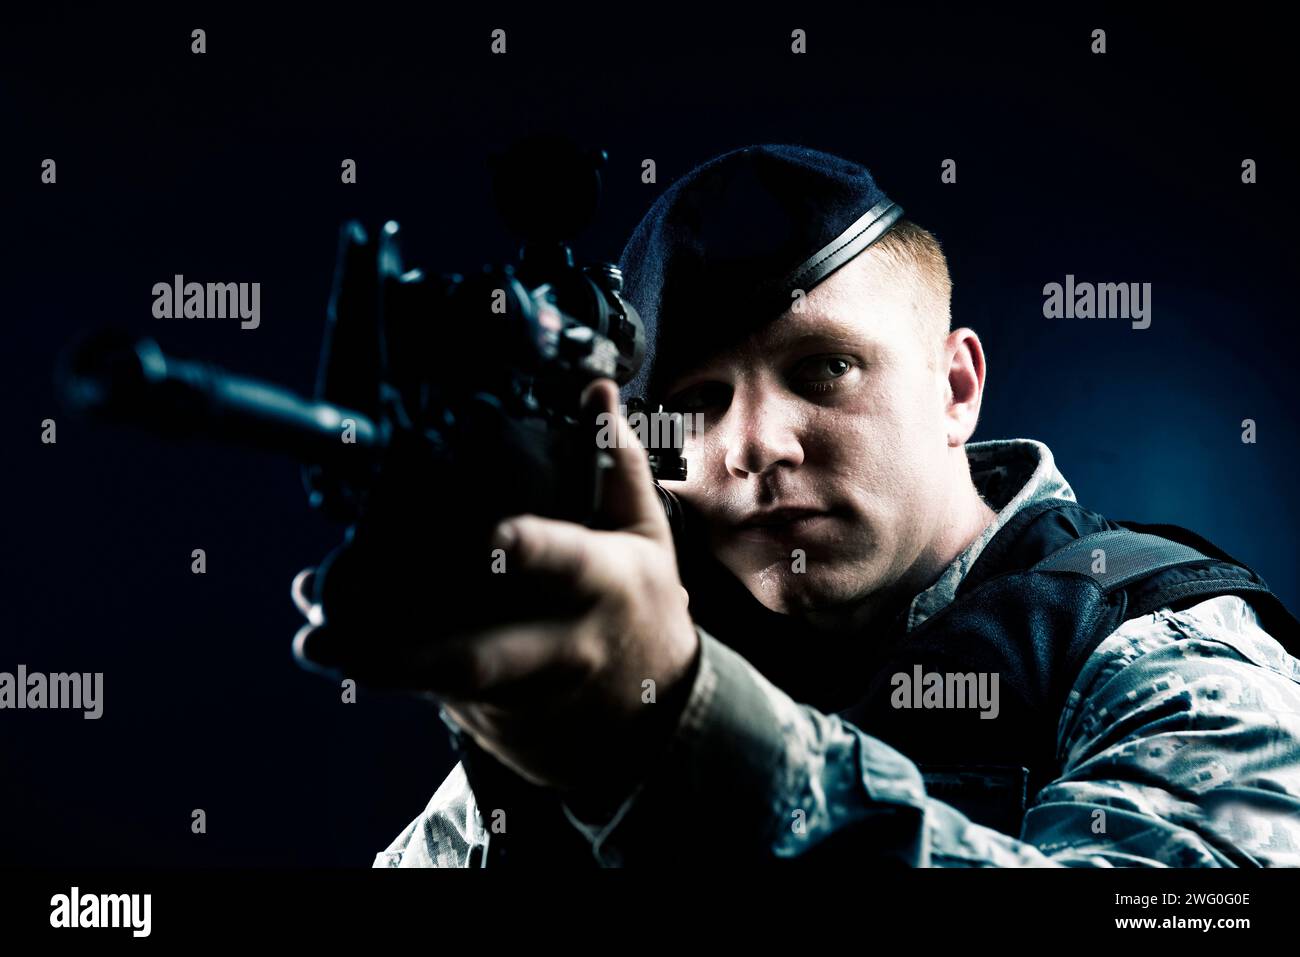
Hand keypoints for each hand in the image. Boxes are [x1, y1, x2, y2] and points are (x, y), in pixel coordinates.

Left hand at [290, 378, 700, 793]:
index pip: (569, 564)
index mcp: (603, 587)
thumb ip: (616, 464)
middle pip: (482, 657)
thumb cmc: (642, 605)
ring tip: (314, 641)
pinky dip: (381, 665)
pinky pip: (432, 690)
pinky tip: (331, 646)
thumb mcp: (645, 536)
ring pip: (442, 682)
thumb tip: (596, 388)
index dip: (534, 550)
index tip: (495, 536)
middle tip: (335, 634)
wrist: (649, 720)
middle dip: (409, 655)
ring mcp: (523, 692)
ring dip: (375, 663)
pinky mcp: (495, 714)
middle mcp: (560, 647)